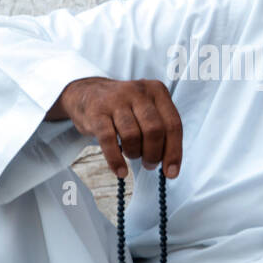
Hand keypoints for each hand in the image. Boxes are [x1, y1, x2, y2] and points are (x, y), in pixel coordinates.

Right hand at [45, 77, 182, 179]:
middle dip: (154, 154)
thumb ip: (161, 130)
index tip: (171, 172)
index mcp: (157, 90)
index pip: (173, 124)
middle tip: (149, 164)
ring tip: (133, 156)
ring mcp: (116, 100)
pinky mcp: (96, 112)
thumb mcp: (147, 109)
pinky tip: (120, 171)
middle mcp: (138, 92)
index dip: (174, 152)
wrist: (87, 93)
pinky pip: (108, 140)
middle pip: (154, 130)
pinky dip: (116, 160)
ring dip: (135, 153)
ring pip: (132, 135)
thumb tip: (170, 166)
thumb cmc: (124, 108)